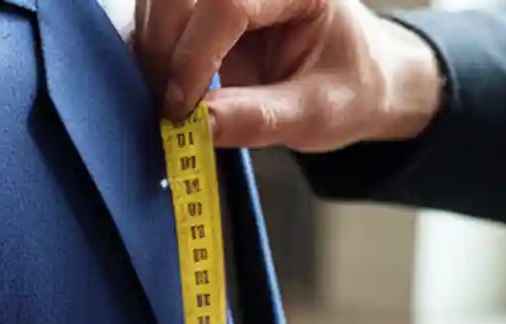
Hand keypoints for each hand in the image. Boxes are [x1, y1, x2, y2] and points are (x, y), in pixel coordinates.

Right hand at [134, 0, 444, 150]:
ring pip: (159, 1)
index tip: (180, 110)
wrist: (356, 78)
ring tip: (165, 100)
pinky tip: (162, 86)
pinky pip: (158, 16)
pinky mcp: (205, 7)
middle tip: (165, 106)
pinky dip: (150, 51)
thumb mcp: (318, 114)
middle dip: (162, 48)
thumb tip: (195, 128)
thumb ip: (259, 119)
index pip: (229, 4)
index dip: (195, 55)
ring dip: (150, 49)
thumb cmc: (349, 89)